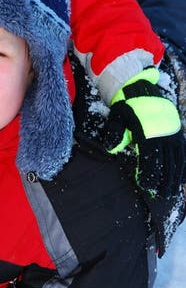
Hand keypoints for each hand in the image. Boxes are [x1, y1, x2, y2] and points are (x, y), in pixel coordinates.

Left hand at [103, 67, 184, 198]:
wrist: (143, 90)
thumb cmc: (128, 107)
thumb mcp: (118, 116)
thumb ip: (115, 132)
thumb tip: (110, 148)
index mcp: (149, 132)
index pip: (151, 157)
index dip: (149, 173)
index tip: (146, 186)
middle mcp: (164, 134)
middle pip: (167, 163)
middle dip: (164, 181)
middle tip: (161, 197)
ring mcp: (174, 135)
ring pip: (177, 160)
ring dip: (175, 178)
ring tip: (171, 194)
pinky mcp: (178, 135)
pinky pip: (183, 154)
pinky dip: (183, 168)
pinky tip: (182, 181)